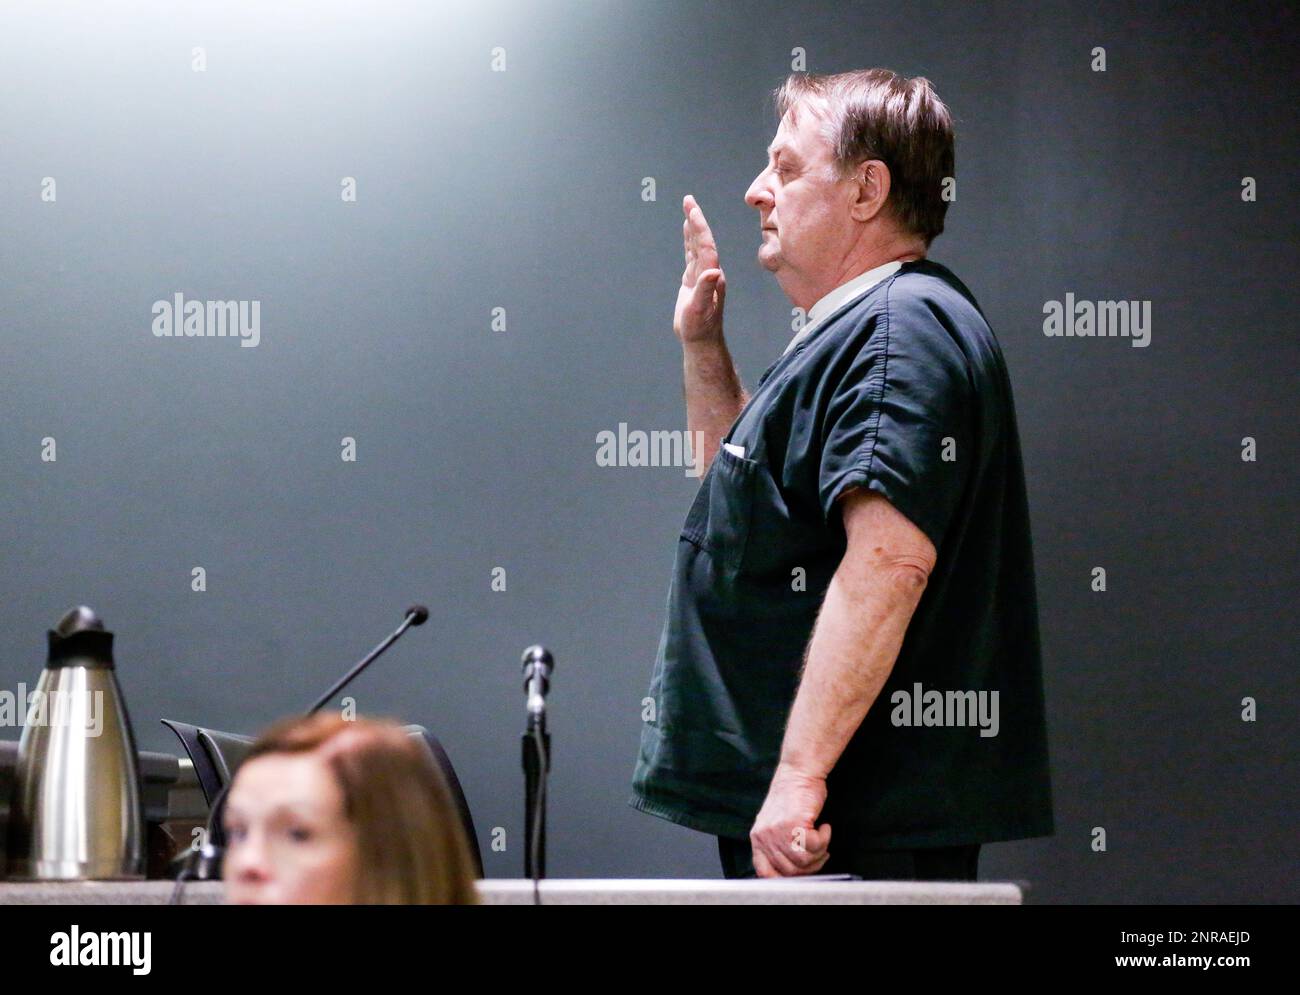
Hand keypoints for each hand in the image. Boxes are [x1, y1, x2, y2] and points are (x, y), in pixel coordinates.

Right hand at [673, 194, 726, 344]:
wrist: (702, 341)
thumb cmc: (700, 328)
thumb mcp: (700, 310)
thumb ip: (706, 290)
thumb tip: (713, 272)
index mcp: (711, 275)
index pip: (705, 245)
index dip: (698, 226)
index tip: (691, 208)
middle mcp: (709, 272)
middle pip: (702, 240)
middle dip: (695, 220)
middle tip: (688, 200)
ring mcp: (703, 275)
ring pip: (697, 246)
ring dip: (693, 227)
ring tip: (688, 209)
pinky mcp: (695, 281)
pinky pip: (692, 255)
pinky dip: (689, 241)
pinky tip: (686, 232)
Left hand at [749, 764, 831, 876]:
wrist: (799, 771)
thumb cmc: (793, 795)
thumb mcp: (776, 822)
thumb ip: (778, 844)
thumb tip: (794, 870)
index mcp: (758, 838)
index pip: (765, 872)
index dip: (785, 877)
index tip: (801, 873)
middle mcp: (765, 837)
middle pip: (791, 871)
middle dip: (811, 865)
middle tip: (821, 851)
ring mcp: (778, 831)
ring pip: (804, 861)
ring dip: (820, 852)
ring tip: (822, 837)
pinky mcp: (795, 824)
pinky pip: (815, 846)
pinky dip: (825, 839)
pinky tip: (824, 828)